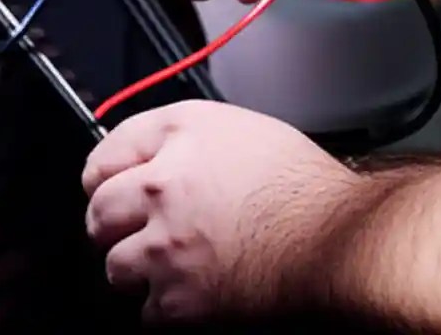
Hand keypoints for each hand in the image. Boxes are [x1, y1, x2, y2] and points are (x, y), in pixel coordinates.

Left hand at [82, 100, 365, 324]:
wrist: (343, 242)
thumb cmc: (307, 191)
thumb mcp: (244, 131)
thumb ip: (187, 140)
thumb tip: (151, 155)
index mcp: (178, 137)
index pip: (103, 156)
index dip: (108, 176)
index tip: (111, 188)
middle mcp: (162, 186)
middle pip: (97, 212)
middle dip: (113, 225)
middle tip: (136, 233)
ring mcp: (165, 245)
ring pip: (115, 265)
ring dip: (137, 270)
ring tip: (171, 267)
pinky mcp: (179, 298)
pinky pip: (147, 311)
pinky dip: (166, 308)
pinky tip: (193, 293)